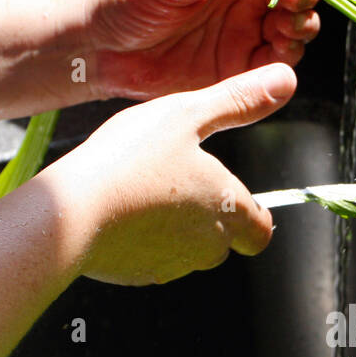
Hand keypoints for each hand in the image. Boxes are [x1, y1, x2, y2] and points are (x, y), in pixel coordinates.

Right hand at [48, 63, 295, 285]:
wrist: (71, 213)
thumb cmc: (129, 160)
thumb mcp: (187, 114)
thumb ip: (237, 101)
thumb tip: (283, 80)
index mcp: (228, 209)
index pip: (261, 230)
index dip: (252, 214)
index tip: (234, 197)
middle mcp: (209, 246)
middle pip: (225, 240)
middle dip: (209, 216)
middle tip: (176, 182)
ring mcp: (174, 266)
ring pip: (188, 251)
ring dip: (176, 227)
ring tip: (144, 191)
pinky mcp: (140, 276)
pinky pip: (152, 260)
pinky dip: (143, 241)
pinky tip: (121, 212)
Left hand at [78, 0, 320, 100]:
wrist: (98, 49)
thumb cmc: (124, 0)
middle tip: (289, 8)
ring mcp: (243, 32)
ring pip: (294, 29)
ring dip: (299, 30)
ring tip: (283, 34)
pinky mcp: (237, 69)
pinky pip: (275, 67)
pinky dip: (285, 64)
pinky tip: (275, 60)